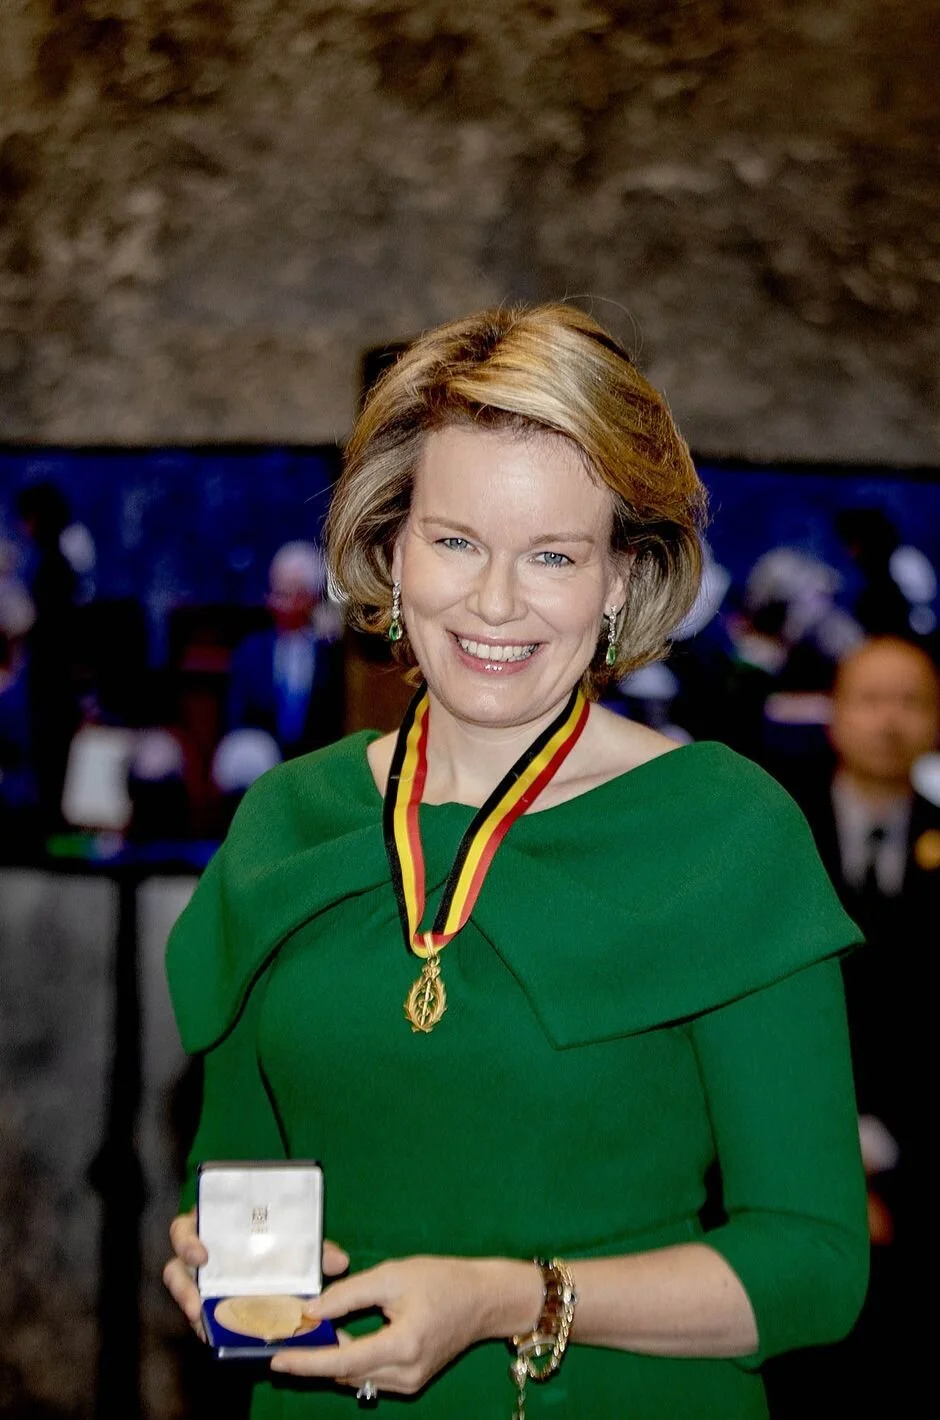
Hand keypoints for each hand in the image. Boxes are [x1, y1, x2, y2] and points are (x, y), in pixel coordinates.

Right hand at [162, 1209, 350, 1341]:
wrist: (282, 1269)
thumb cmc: (282, 1245)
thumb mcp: (295, 1246)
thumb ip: (314, 1250)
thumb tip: (339, 1261)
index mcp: (215, 1228)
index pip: (186, 1228)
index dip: (187, 1240)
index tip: (202, 1254)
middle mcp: (201, 1254)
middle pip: (176, 1264)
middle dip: (181, 1282)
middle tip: (195, 1300)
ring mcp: (200, 1282)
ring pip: (182, 1294)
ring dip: (189, 1309)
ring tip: (201, 1323)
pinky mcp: (204, 1305)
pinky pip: (197, 1316)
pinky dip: (204, 1326)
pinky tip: (214, 1337)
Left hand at [269, 1256, 496, 1394]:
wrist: (484, 1300)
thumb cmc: (442, 1280)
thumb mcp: (393, 1275)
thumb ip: (350, 1294)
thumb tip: (313, 1310)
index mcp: (402, 1345)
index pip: (342, 1361)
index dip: (307, 1362)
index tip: (276, 1359)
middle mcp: (405, 1373)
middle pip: (345, 1373)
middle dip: (315, 1358)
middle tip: (288, 1338)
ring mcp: (410, 1383)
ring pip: (357, 1377)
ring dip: (333, 1360)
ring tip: (310, 1337)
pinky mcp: (412, 1382)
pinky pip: (371, 1376)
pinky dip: (352, 1361)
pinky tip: (341, 1340)